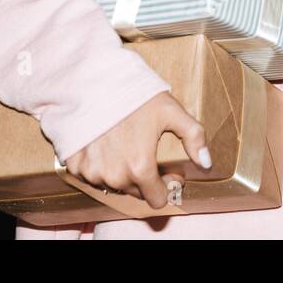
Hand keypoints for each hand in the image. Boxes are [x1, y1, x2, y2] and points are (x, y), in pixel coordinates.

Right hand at [62, 91, 210, 209]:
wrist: (93, 82)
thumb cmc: (134, 96)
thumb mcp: (171, 111)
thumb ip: (193, 137)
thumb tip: (206, 163)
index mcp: (140, 168)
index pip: (157, 200)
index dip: (167, 187)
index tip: (169, 173)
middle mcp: (115, 176)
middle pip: (136, 193)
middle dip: (146, 178)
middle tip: (149, 155)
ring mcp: (92, 172)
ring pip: (114, 184)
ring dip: (122, 172)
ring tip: (126, 146)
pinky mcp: (75, 165)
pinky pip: (92, 175)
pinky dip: (100, 165)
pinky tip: (106, 145)